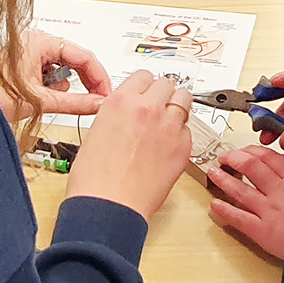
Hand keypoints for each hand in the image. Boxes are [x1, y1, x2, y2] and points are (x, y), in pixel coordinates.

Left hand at [0, 30, 112, 123]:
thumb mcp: (42, 100)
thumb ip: (76, 103)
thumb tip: (98, 104)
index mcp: (40, 41)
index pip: (83, 55)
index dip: (98, 76)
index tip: (105, 93)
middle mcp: (35, 42)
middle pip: (74, 61)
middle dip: (80, 82)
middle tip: (92, 100)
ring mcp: (29, 52)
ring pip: (62, 69)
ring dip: (61, 87)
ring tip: (48, 99)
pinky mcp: (24, 64)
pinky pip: (49, 74)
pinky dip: (50, 88)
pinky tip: (39, 97)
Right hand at [65, 71, 193, 219]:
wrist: (108, 205)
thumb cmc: (95, 178)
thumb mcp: (97, 132)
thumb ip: (118, 115)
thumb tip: (128, 113)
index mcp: (121, 101)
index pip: (143, 77)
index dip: (144, 87)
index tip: (145, 94)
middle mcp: (147, 108)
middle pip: (168, 84)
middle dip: (163, 95)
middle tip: (158, 108)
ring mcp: (168, 126)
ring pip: (184, 100)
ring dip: (176, 109)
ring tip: (168, 123)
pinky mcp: (183, 147)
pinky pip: (188, 130)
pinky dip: (181, 134)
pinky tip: (168, 147)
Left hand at [207, 146, 283, 260]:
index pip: (271, 159)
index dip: (256, 152)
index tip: (248, 150)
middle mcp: (278, 192)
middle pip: (252, 167)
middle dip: (236, 159)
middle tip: (226, 156)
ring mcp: (268, 211)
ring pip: (240, 190)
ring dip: (225, 180)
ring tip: (214, 172)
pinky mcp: (262, 231)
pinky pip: (239, 218)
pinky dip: (225, 211)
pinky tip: (215, 205)